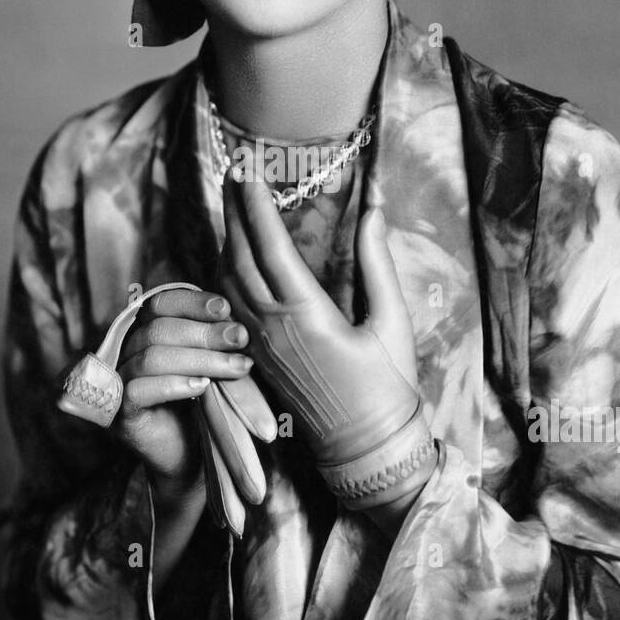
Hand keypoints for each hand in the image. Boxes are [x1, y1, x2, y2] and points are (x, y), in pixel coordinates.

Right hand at [112, 286, 274, 502]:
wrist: (190, 459)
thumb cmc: (202, 406)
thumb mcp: (213, 367)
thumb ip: (216, 344)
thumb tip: (237, 324)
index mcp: (144, 332)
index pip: (160, 304)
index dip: (191, 302)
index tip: (226, 308)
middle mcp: (125, 352)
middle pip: (159, 329)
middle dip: (205, 332)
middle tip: (240, 338)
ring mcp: (117, 382)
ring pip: (152, 357)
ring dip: (200, 359)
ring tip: (236, 366)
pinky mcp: (118, 413)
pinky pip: (138, 390)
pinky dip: (173, 385)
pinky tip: (202, 387)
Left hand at [219, 174, 421, 470]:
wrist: (365, 449)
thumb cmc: (387, 386)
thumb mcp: (392, 321)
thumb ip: (378, 265)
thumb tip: (373, 213)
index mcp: (305, 312)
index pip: (270, 245)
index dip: (256, 203)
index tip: (248, 169)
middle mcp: (272, 324)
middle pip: (239, 255)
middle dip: (234, 210)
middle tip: (232, 173)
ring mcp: (259, 342)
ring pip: (228, 279)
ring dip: (227, 237)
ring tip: (231, 204)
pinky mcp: (257, 356)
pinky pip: (231, 303)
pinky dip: (227, 269)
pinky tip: (232, 256)